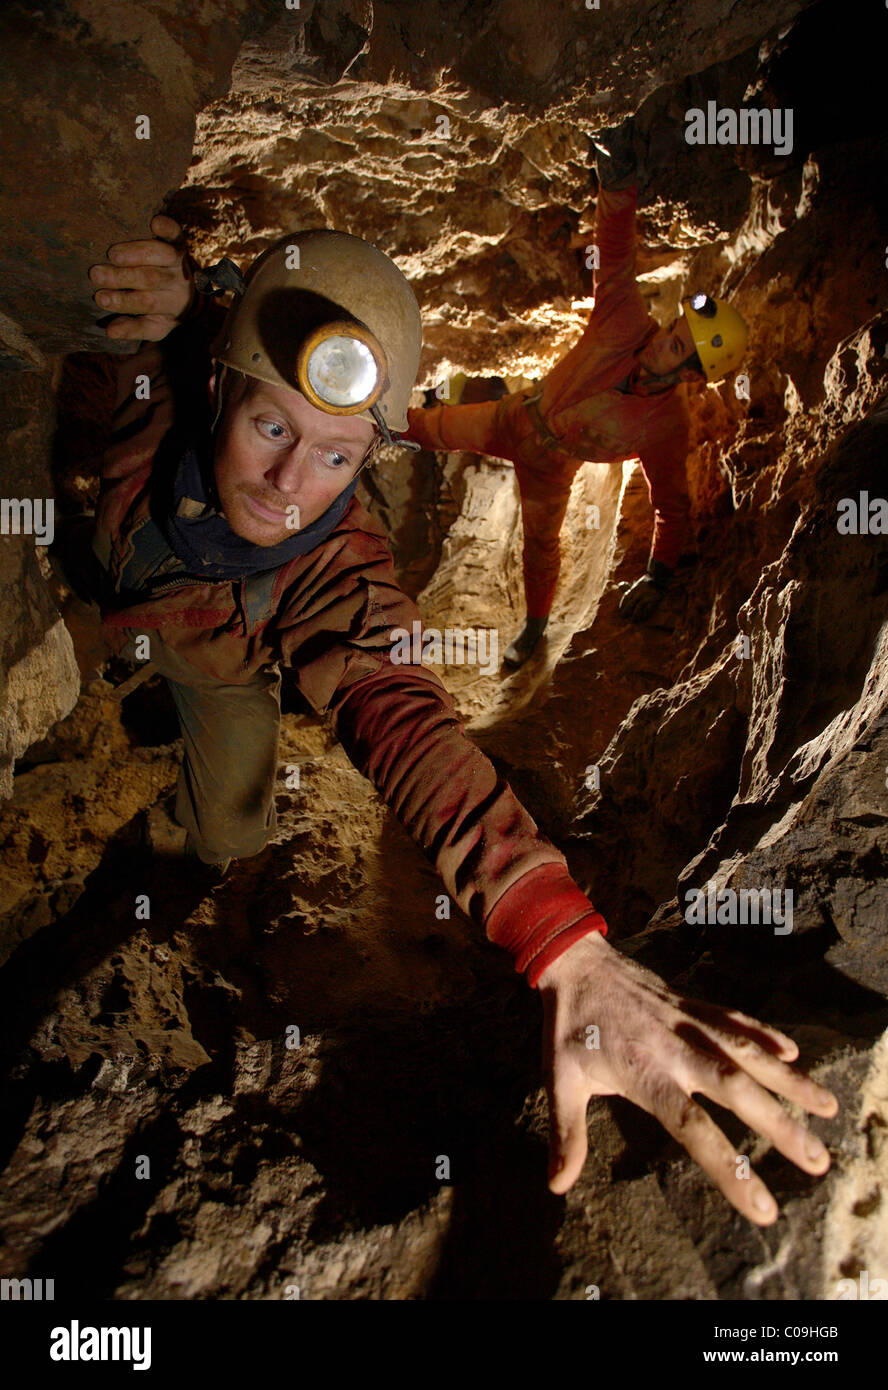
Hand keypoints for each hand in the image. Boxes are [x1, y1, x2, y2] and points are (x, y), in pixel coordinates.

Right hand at [88, 214, 195, 340]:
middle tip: (96, 275)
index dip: (124, 304)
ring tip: (113, 255)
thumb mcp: (154, 326)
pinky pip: (176, 234)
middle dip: (122, 279)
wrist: (191, 292)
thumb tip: (110, 331)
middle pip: (149, 280)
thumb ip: (133, 328)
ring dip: (137, 254)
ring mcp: (179, 264)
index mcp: (170, 308)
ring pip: (161, 256)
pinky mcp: (179, 243)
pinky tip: (154, 223)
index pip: (145, 306)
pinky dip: (167, 228)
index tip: (100, 300)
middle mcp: (177, 286)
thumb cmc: (161, 309)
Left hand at [537, 932, 838, 1225]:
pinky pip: (735, 1020)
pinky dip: (764, 1034)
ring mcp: (689, 1022)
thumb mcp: (559, 1081)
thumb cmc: (568, 1026)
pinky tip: (793, 1053)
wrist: (573, 961)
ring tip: (827, 1108)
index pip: (693, 1128)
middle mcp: (676, 1048)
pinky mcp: (691, 1003)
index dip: (728, 1167)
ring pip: (747, 1052)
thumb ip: (567, 1134)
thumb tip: (557, 1184)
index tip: (762, 1205)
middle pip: (736, 1090)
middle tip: (818, 1160)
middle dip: (780, 1126)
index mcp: (645, 1073)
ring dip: (788, 1080)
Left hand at [618, 572, 665, 621]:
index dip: (623, 605)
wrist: (660, 579)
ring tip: (633, 620)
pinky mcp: (654, 600)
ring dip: (635, 615)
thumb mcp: (637, 583)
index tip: (621, 611)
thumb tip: (619, 585)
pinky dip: (645, 613)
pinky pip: (648, 608)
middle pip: (631, 604)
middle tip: (623, 617)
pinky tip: (644, 617)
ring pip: (638, 607)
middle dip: (626, 611)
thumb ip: (629, 586)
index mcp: (635, 589)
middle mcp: (640, 593)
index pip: (626, 598)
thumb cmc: (648, 582)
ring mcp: (647, 597)